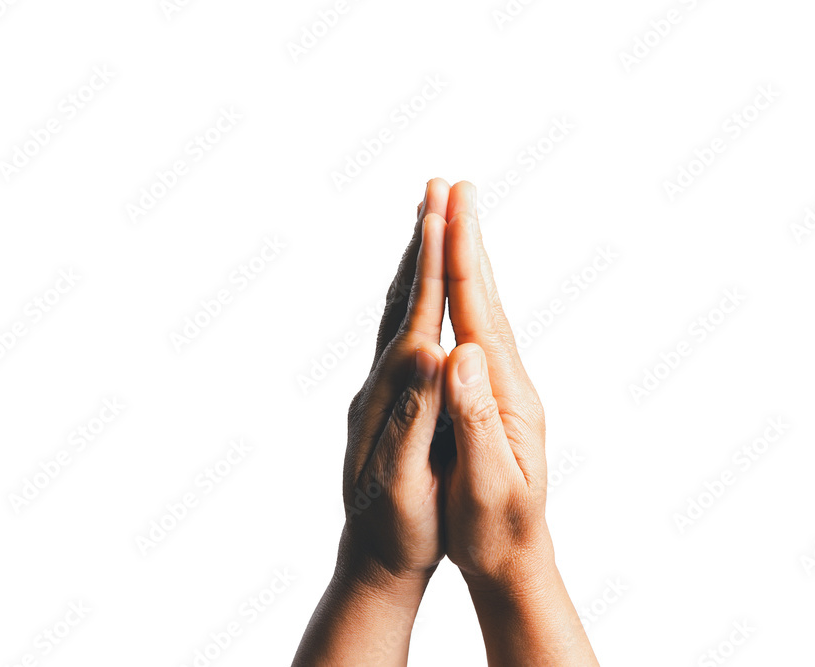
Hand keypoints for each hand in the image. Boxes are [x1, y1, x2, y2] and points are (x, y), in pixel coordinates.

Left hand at [338, 177, 450, 583]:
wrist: (373, 558)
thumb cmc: (400, 528)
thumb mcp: (405, 481)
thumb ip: (413, 418)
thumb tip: (427, 354)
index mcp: (393, 395)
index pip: (416, 317)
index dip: (431, 266)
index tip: (441, 214)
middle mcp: (382, 382)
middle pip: (403, 300)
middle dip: (420, 243)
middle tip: (432, 190)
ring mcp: (381, 388)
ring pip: (398, 311)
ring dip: (412, 262)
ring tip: (424, 221)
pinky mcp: (388, 398)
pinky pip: (400, 333)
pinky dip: (411, 296)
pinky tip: (416, 287)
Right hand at [439, 181, 550, 586]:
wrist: (514, 557)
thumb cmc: (496, 529)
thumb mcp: (487, 482)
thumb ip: (474, 418)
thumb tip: (463, 353)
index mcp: (503, 393)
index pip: (478, 311)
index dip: (461, 257)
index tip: (449, 206)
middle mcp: (507, 379)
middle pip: (484, 296)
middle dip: (466, 238)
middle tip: (453, 186)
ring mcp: (500, 385)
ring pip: (481, 309)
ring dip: (467, 259)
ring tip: (453, 219)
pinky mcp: (489, 396)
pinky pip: (474, 331)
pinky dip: (464, 296)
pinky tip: (457, 286)